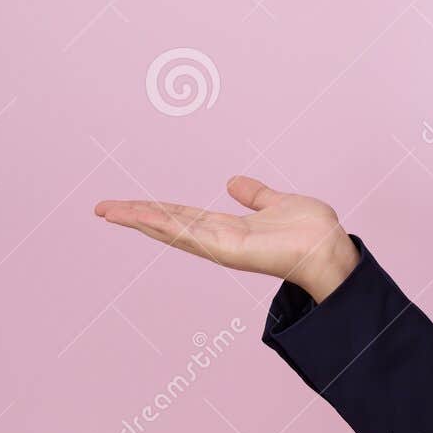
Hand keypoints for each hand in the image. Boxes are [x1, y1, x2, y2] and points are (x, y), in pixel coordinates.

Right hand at [93, 176, 360, 303]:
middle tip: (101, 208)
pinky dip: (165, 226)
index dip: (154, 209)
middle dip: (135, 216)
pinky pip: (191, 235)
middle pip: (169, 224)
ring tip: (110, 211)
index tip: (127, 203)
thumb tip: (232, 182)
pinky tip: (142, 217)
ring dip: (140, 220)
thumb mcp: (276, 202)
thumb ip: (254, 194)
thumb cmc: (312, 231)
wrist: (331, 248)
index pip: (182, 216)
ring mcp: (221, 247)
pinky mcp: (228, 251)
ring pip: (172, 230)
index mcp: (228, 228)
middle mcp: (219, 239)